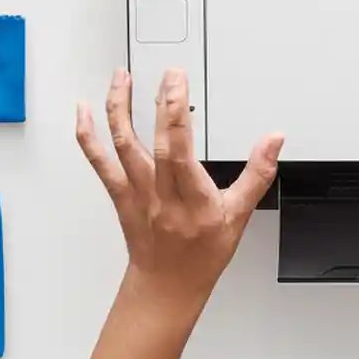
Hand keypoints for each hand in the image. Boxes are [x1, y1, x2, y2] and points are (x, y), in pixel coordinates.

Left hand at [76, 67, 282, 358]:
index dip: (176, 112)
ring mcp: (135, 192)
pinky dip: (88, 135)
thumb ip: (258, 173)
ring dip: (118, 108)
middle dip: (157, 103)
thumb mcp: (240, 214)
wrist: (167, 285)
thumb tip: (274, 140)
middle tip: (166, 74)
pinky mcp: (119, 193)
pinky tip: (84, 112)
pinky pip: (99, 162)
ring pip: (121, 146)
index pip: (180, 150)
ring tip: (121, 78)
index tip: (179, 82)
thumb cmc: (202, 253)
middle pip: (152, 143)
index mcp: (192, 199)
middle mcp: (159, 195)